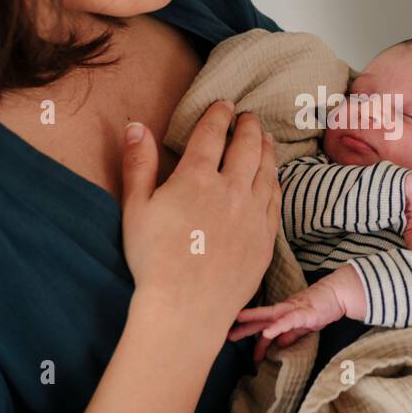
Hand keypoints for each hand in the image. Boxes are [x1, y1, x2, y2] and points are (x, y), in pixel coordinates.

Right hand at [121, 101, 280, 335]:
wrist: (186, 308)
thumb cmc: (153, 259)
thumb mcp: (135, 208)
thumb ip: (139, 164)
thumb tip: (138, 126)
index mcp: (197, 176)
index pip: (213, 133)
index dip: (219, 114)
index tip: (225, 104)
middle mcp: (232, 188)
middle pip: (247, 145)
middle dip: (248, 126)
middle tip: (248, 116)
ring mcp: (254, 213)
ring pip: (267, 169)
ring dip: (266, 148)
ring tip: (265, 138)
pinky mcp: (266, 237)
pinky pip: (275, 199)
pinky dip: (274, 181)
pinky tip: (272, 178)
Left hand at [228, 271, 354, 362]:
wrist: (337, 294)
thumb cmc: (321, 308)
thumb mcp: (303, 326)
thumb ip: (291, 333)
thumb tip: (279, 344)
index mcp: (283, 313)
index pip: (263, 324)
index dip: (250, 333)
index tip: (237, 342)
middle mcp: (284, 309)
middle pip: (260, 318)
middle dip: (244, 326)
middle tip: (227, 334)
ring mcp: (293, 309)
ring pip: (270, 314)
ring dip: (254, 318)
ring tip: (239, 322)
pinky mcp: (304, 313)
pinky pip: (288, 321)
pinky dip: (277, 326)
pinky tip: (267, 332)